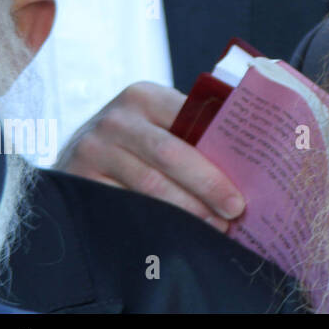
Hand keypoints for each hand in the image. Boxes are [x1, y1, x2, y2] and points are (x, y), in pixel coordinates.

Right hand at [55, 81, 244, 232]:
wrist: (76, 154)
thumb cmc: (135, 139)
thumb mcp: (157, 121)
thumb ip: (193, 127)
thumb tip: (252, 157)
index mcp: (144, 97)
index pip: (190, 120)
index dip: (219, 153)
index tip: (246, 179)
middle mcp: (116, 120)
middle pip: (171, 155)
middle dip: (208, 185)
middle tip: (235, 209)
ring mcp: (93, 150)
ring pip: (149, 185)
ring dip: (187, 210)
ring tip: (215, 226)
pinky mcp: (79, 181)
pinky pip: (125, 205)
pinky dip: (156, 221)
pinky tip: (178, 232)